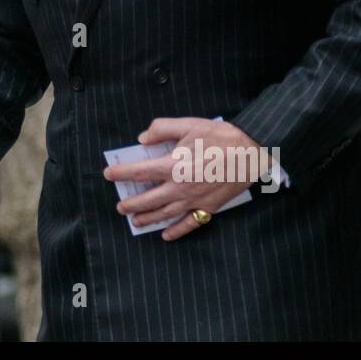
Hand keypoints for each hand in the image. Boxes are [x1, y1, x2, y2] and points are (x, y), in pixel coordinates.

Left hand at [102, 117, 264, 241]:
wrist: (251, 151)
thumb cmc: (220, 136)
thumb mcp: (189, 124)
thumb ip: (162, 128)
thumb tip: (143, 138)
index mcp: (173, 166)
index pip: (139, 173)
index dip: (121, 173)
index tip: (108, 174)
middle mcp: (180, 187)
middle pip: (148, 200)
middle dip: (131, 204)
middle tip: (120, 206)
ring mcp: (194, 200)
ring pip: (165, 214)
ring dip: (147, 219)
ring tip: (135, 221)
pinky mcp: (208, 208)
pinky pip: (189, 224)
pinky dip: (176, 231)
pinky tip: (166, 235)